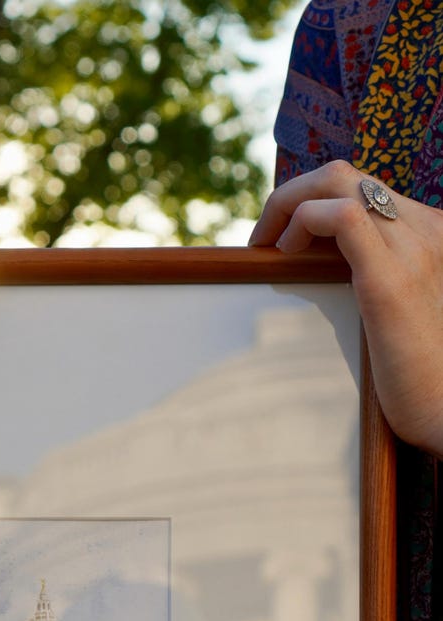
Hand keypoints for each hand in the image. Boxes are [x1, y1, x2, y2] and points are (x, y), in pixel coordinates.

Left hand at [249, 159, 442, 456]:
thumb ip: (374, 282)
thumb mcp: (400, 314)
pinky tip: (284, 256)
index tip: (280, 238)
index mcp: (429, 235)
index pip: (361, 189)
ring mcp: (412, 249)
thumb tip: (325, 275)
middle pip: (345, 175)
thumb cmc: (423, 379)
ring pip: (338, 182)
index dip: (311, 202)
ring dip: (286, 204)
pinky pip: (342, 217)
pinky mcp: (390, 280)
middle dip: (290, 194)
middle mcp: (426, 231)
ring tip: (266, 245)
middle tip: (262, 238)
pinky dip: (301, 223)